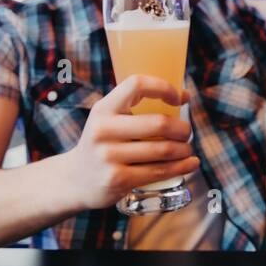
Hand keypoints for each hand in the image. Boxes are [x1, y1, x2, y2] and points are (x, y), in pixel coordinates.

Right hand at [64, 74, 198, 209]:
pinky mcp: (118, 179)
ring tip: (187, 149)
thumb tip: (185, 96)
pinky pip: (159, 171)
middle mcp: (103, 130)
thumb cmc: (103, 143)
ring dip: (184, 149)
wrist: (75, 180)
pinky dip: (182, 167)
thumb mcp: (109, 119)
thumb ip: (140, 106)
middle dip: (183, 128)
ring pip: (164, 150)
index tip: (178, 98)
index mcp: (103, 109)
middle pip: (159, 123)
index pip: (137, 84)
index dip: (163, 87)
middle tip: (187, 132)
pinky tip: (191, 163)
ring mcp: (109, 156)